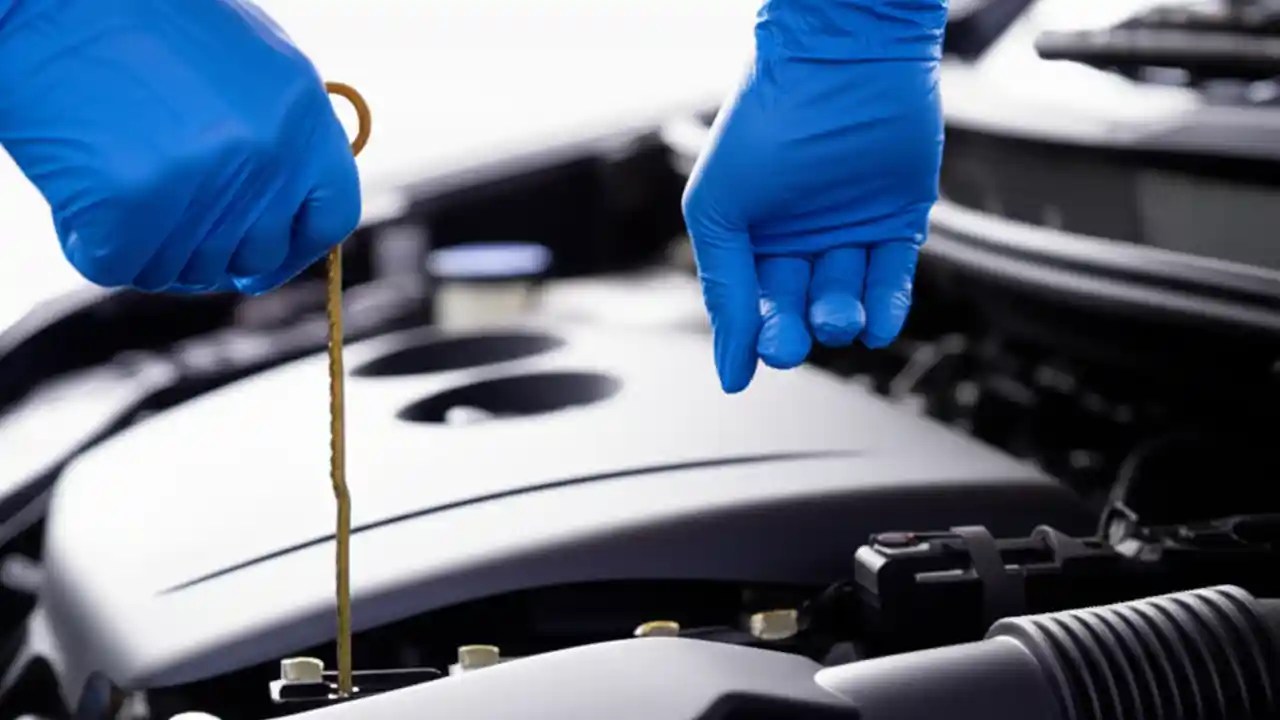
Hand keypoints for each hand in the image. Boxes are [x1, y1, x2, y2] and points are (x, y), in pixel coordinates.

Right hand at [0, 0, 359, 293]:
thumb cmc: (138, 17)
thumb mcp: (245, 63)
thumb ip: (278, 134)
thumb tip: (285, 208)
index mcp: (301, 114)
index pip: (331, 215)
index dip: (295, 248)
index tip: (261, 262)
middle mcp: (264, 156)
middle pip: (253, 255)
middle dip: (209, 251)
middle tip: (163, 212)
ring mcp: (201, 185)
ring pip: (181, 269)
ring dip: (147, 243)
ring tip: (116, 175)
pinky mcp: (131, 207)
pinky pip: (117, 265)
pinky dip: (90, 242)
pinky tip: (79, 191)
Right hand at [681, 0, 945, 392]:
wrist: (842, 60)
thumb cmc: (765, 122)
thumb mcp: (719, 209)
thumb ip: (724, 289)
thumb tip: (732, 374)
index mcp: (748, 233)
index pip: (749, 302)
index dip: (753, 333)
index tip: (760, 357)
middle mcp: (798, 235)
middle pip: (795, 307)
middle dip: (794, 330)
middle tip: (793, 341)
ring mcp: (849, 228)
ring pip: (844, 299)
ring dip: (839, 319)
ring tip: (837, 317)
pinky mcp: (898, 220)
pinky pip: (892, 278)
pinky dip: (886, 307)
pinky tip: (875, 322)